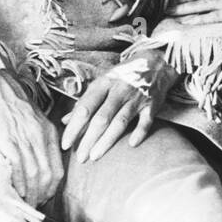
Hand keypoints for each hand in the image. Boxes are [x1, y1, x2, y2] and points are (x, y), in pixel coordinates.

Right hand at [0, 67, 63, 205]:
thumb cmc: (12, 102)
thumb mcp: (33, 120)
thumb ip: (38, 138)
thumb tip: (37, 161)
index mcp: (48, 131)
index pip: (57, 167)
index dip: (52, 186)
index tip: (44, 197)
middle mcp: (40, 136)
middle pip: (48, 174)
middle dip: (42, 194)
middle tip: (34, 205)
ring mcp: (25, 137)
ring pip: (34, 173)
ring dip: (31, 192)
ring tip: (25, 203)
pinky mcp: (8, 138)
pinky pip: (18, 165)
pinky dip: (18, 182)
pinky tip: (16, 191)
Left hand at [60, 51, 176, 161]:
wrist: (156, 62)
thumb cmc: (123, 75)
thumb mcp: (102, 82)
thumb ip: (85, 101)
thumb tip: (65, 121)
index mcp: (104, 83)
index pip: (85, 108)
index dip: (74, 127)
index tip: (65, 144)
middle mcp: (119, 90)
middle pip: (101, 118)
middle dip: (88, 140)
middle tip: (80, 158)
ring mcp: (137, 97)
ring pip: (120, 122)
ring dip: (107, 141)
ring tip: (95, 157)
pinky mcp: (152, 104)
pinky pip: (145, 121)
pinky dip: (139, 132)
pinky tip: (132, 144)